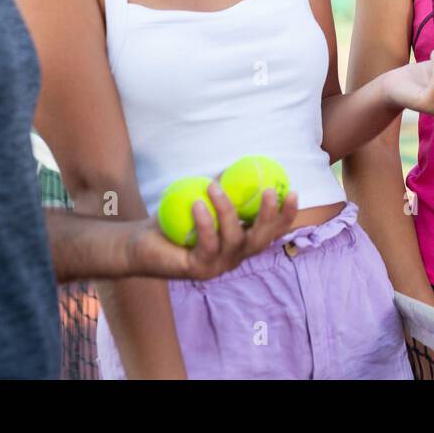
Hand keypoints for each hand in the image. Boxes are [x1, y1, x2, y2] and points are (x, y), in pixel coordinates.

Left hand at [126, 181, 299, 280]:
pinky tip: (197, 204)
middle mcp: (234, 257)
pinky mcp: (198, 270)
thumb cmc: (175, 219)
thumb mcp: (203, 198)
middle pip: (261, 240)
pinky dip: (204, 222)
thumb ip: (223, 187)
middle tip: (270, 191)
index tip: (292, 191)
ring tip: (214, 186)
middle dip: (270, 217)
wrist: (141, 243)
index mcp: (241, 241)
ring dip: (227, 211)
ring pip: (234, 239)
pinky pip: (207, 244)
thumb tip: (241, 162)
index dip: (287, 215)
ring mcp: (218, 266)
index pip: (271, 231)